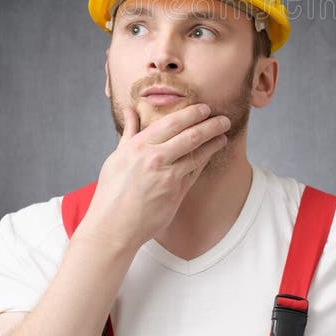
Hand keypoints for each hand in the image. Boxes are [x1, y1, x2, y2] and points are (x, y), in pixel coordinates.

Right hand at [73, 103, 230, 255]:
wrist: (114, 226)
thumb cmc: (111, 192)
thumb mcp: (116, 157)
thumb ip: (129, 131)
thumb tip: (130, 110)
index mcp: (139, 146)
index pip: (172, 123)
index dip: (192, 114)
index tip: (204, 108)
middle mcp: (155, 158)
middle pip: (191, 136)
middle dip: (211, 125)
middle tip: (224, 119)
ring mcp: (168, 176)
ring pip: (197, 154)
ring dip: (214, 143)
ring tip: (223, 135)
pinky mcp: (176, 193)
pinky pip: (195, 172)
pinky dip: (205, 160)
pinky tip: (211, 154)